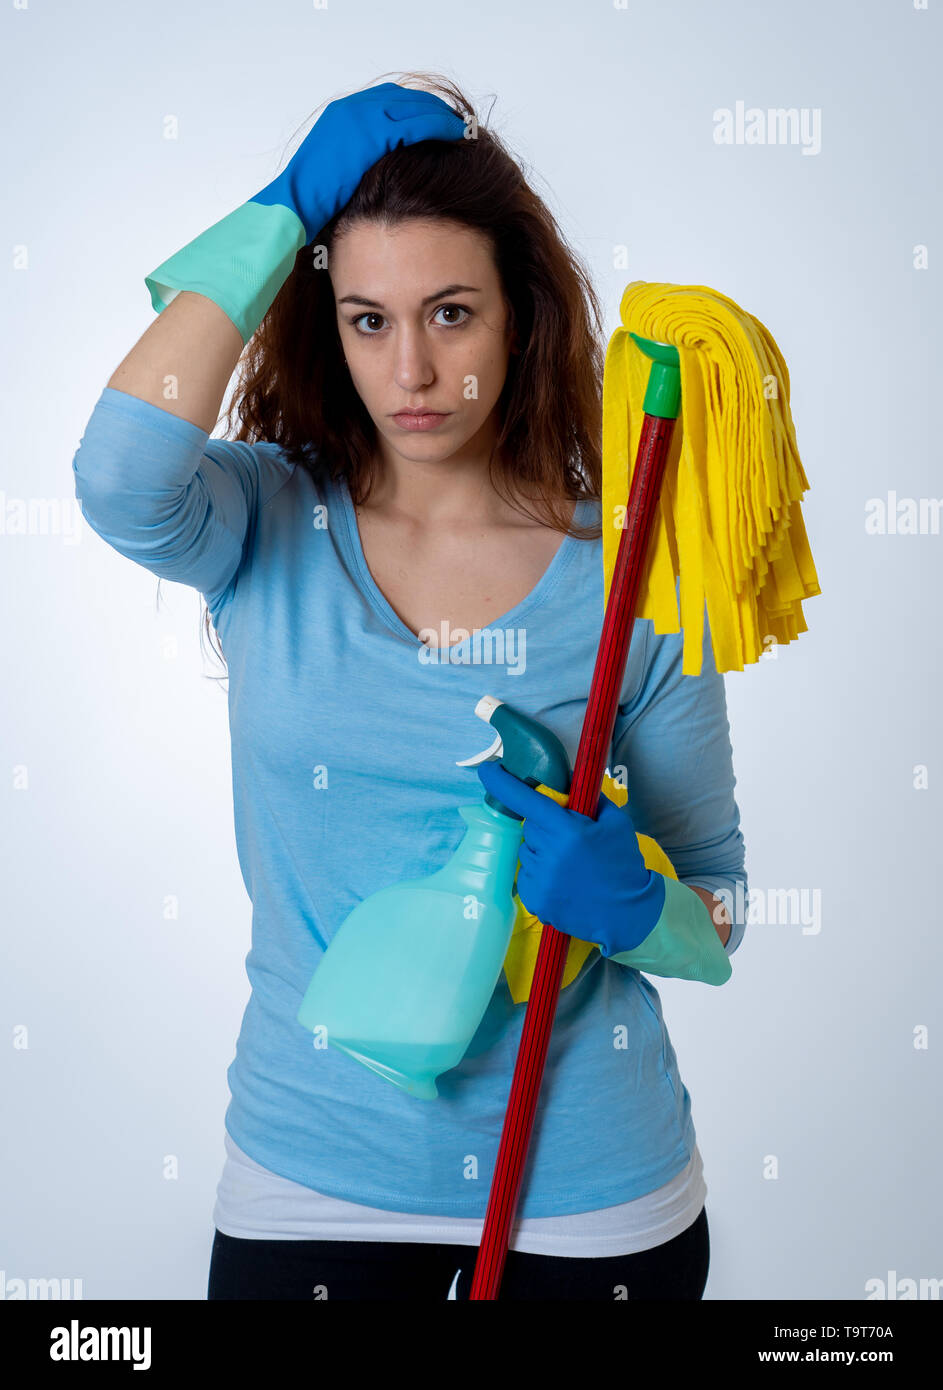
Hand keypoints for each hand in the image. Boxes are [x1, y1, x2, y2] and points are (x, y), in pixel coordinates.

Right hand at [252, 82, 467, 241]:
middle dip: (432, 108)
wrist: (296, 202)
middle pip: (404, 98)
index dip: (416, 107)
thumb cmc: (313, 199)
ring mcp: (361, 118)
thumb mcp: (338, 170)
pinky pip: (414, 125)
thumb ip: (360, 158)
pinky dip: (437, 127)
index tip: (435, 117)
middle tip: (456, 120)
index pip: (388, 99)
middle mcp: (353, 109)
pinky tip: (455, 135)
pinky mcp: (372, 135)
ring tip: (461, 127)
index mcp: (343, 113)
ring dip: (440, 115)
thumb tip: (382, 168)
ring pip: (413, 107)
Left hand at [476, 760, 665, 954]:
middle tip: (571, 840)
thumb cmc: (623, 865)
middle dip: (545, 828)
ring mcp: (539, 881)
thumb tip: (571, 784)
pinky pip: (527, 876)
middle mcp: (548, 855)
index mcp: (566, 831)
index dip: (503, 783)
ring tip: (570, 867)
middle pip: (530, 827)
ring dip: (542, 852)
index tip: (487, 769)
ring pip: (528, 852)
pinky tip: (564, 883)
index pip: (526, 800)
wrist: (627, 914)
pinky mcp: (535, 901)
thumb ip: (591, 800)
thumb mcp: (616, 823)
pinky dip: (540, 876)